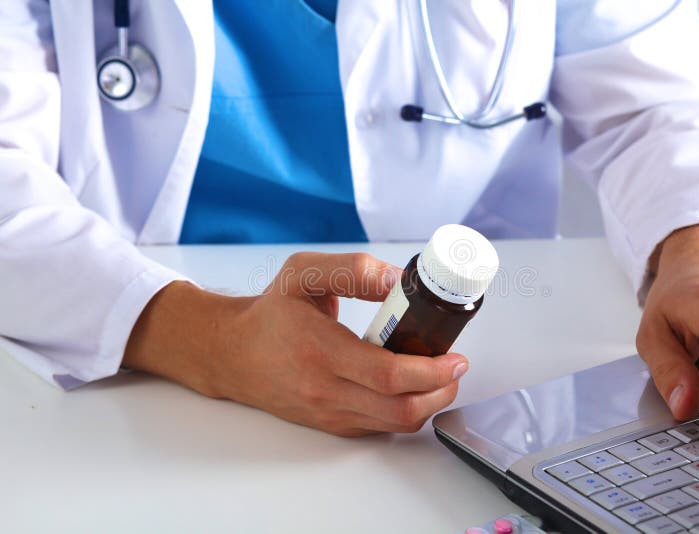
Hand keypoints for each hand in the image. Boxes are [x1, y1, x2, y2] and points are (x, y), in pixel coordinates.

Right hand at [123, 252, 468, 435]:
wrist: (233, 353)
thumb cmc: (271, 313)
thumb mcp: (305, 273)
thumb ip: (354, 270)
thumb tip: (399, 282)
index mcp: (322, 352)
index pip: (389, 376)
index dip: (432, 371)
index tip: (456, 357)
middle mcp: (326, 391)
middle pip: (401, 409)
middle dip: (441, 391)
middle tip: (455, 368)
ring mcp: (329, 413)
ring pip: (394, 424)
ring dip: (427, 403)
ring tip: (439, 376)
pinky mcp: (330, 424)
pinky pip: (379, 427)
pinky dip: (404, 411)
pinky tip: (411, 388)